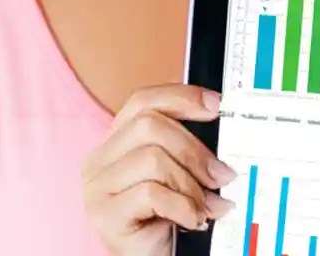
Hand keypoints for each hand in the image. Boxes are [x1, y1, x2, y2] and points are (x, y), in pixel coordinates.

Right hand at [82, 85, 238, 255]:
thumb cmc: (165, 222)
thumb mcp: (177, 177)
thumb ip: (186, 152)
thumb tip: (220, 128)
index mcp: (116, 143)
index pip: (143, 101)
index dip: (181, 97)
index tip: (216, 105)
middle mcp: (99, 160)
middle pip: (149, 125)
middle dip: (194, 150)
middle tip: (221, 176)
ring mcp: (97, 187)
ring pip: (152, 158)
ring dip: (190, 184)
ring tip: (205, 207)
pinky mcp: (104, 214)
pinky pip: (151, 193)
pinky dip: (181, 206)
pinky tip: (191, 221)